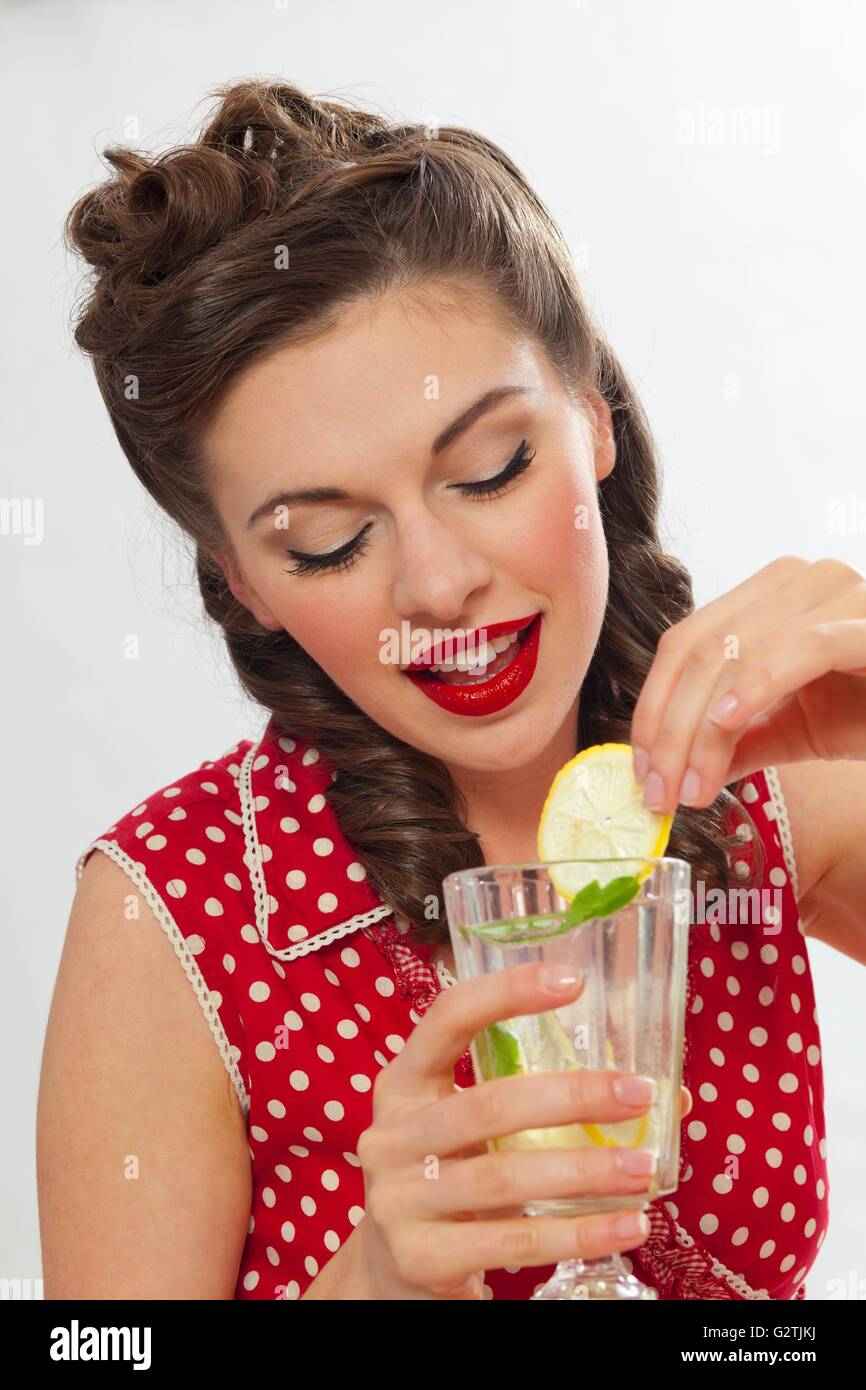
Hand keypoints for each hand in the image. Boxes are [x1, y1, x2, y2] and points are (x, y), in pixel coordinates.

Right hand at [354, 961, 691, 1299]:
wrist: (394, 1271)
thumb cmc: (451, 1179)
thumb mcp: (474, 1132)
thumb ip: (543, 1106)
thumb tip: (668, 1095)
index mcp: (404, 1082)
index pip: (448, 1017)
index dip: (507, 993)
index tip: (574, 981)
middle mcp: (392, 1134)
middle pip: (488, 1105)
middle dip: (572, 1096)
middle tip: (638, 1094)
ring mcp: (398, 1198)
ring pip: (504, 1178)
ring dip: (584, 1170)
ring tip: (642, 1167)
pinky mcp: (420, 1257)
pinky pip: (512, 1242)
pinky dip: (577, 1234)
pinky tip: (626, 1226)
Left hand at [629, 555, 865, 812]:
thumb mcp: (790, 730)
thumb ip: (731, 741)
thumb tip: (668, 773)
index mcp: (771, 595)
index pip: (684, 644)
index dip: (652, 709)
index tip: (641, 774)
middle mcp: (801, 578)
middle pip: (700, 649)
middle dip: (668, 729)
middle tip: (659, 792)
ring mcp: (839, 591)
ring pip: (736, 653)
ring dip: (700, 728)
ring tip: (690, 786)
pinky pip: (800, 648)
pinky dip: (756, 687)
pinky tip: (729, 728)